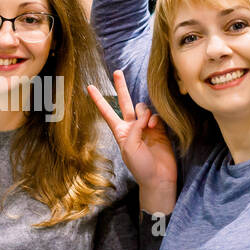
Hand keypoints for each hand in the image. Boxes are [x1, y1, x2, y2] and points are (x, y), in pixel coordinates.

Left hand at [88, 71, 177, 203]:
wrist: (158, 177)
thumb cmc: (140, 166)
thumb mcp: (130, 147)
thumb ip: (135, 127)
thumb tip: (145, 115)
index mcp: (120, 132)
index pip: (107, 112)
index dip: (98, 100)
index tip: (89, 87)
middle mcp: (132, 127)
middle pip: (124, 102)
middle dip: (121, 87)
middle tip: (117, 72)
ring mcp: (146, 127)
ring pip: (142, 108)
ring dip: (144, 113)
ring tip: (147, 126)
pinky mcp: (159, 129)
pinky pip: (155, 115)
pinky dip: (153, 118)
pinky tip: (154, 127)